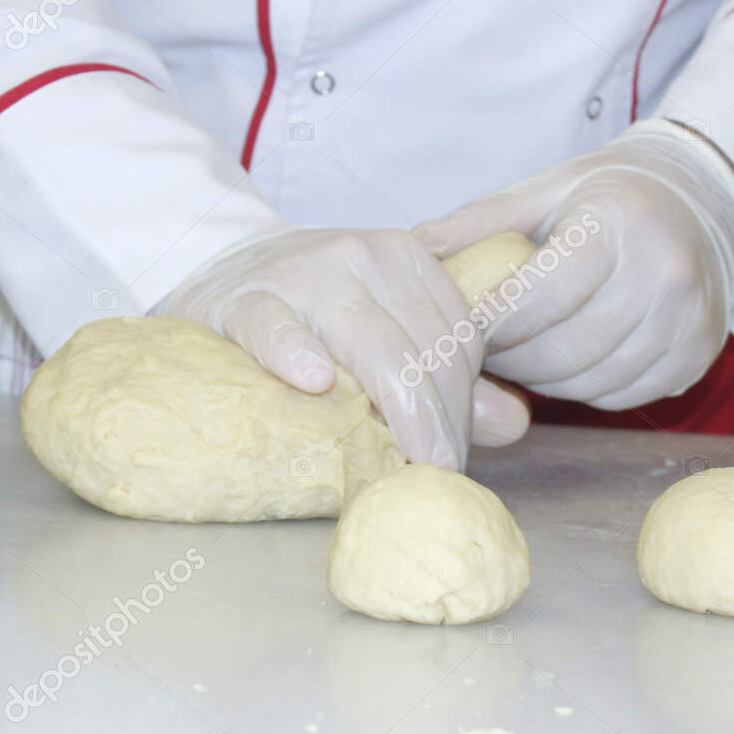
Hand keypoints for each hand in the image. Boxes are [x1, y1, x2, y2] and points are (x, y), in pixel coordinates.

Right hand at [160, 225, 528, 469]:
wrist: (219, 270)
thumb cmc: (312, 312)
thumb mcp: (385, 328)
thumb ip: (447, 375)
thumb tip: (513, 425)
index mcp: (407, 258)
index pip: (458, 340)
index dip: (464, 407)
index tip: (453, 458)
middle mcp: (364, 255)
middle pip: (424, 350)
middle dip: (439, 423)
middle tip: (437, 479)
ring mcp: (305, 273)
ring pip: (372, 344)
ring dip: (397, 412)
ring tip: (407, 465)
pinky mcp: (246, 298)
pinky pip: (277, 326)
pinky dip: (295, 352)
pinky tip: (313, 382)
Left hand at [418, 120, 733, 410]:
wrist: (695, 202)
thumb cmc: (601, 198)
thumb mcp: (538, 193)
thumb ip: (476, 225)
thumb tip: (411, 250)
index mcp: (619, 224)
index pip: (541, 297)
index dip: (493, 325)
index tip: (459, 331)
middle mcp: (665, 273)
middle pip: (564, 349)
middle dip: (510, 360)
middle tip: (478, 355)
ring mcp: (689, 320)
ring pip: (590, 381)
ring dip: (541, 381)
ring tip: (516, 358)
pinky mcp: (698, 356)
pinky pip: (621, 395)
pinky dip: (582, 389)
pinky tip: (562, 365)